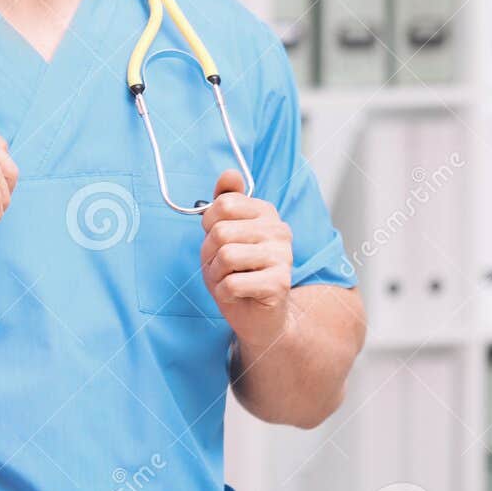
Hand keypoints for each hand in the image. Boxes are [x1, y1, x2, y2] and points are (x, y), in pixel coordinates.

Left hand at [200, 170, 292, 350]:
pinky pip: (232, 283)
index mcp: (265, 212)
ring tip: (230, 279)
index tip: (218, 240)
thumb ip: (226, 201)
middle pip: (221, 231)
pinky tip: (238, 294)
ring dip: (217, 274)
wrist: (259, 317)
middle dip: (210, 255)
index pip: (222, 204)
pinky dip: (224, 292)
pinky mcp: (279, 283)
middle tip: (223, 267)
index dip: (209, 226)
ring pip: (225, 256)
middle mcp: (279, 230)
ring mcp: (282, 256)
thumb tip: (230, 173)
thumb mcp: (224, 233)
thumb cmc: (238, 273)